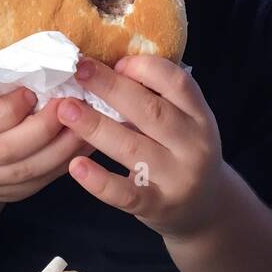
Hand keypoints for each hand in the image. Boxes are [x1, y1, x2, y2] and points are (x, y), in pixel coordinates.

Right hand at [0, 88, 93, 203]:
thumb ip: (6, 82)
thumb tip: (45, 64)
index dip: (10, 107)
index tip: (33, 91)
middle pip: (8, 149)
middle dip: (44, 127)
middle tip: (71, 105)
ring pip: (32, 168)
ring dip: (64, 145)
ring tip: (87, 123)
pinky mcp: (18, 192)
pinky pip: (47, 178)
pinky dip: (70, 158)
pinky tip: (88, 141)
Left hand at [56, 55, 224, 238]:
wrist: (205, 209)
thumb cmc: (182, 154)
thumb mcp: (185, 124)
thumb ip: (159, 99)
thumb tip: (110, 66)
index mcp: (201, 117)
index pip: (178, 83)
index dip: (145, 68)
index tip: (115, 61)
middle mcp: (194, 146)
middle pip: (151, 111)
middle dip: (111, 87)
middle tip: (79, 71)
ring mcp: (177, 178)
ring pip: (132, 148)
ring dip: (95, 126)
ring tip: (66, 109)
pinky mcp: (158, 206)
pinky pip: (125, 192)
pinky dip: (98, 180)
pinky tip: (75, 165)